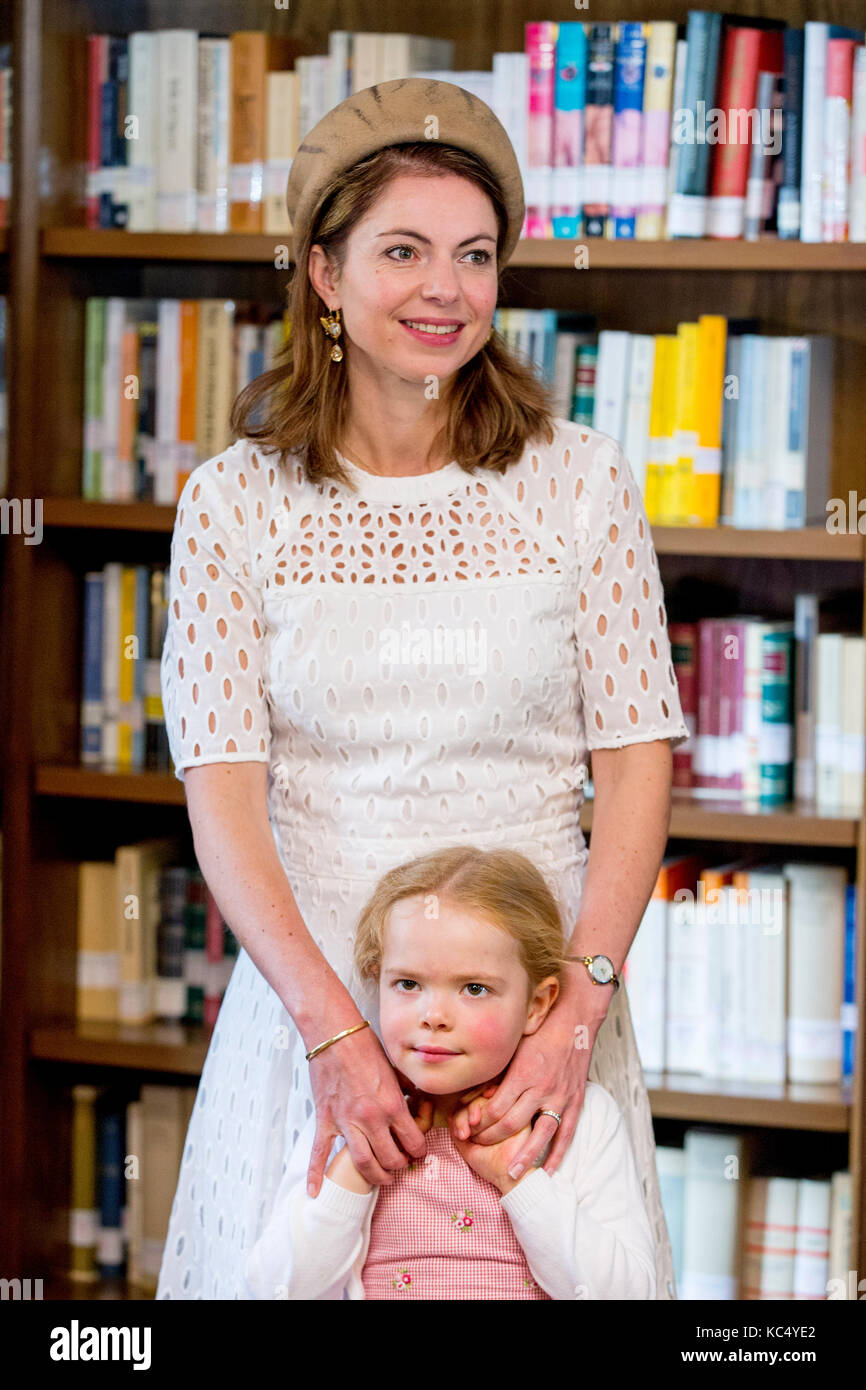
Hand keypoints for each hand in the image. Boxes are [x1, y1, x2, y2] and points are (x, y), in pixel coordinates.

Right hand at [305, 1022, 427, 1196]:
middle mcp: (371, 1118)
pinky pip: (319, 1153)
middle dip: (398, 1166)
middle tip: (400, 1165)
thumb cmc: (366, 1047)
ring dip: (374, 1177)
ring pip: (362, 1163)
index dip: (419, 1151)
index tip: (417, 1152)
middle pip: (390, 1158)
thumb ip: (407, 1091)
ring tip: (380, 1179)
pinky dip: (315, 1174)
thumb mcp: (395, 1069)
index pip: (413, 1141)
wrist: (334, 1035)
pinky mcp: (325, 1120)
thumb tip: (418, 1102)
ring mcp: (346, 1122)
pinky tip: (314, 1192)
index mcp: (392, 1105)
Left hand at [450, 1097, 533, 1195]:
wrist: (511, 1178)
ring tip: (471, 1133)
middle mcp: (498, 1112)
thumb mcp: (469, 1149)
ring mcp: (508, 1110)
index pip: (469, 1105)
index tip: (461, 1134)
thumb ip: (458, 1132)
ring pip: (485, 1096)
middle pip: (476, 1098)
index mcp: (486, 1119)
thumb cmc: (491, 1166)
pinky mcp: (519, 1112)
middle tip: (464, 1134)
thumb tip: (449, 1115)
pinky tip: (479, 1122)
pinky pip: (501, 1100)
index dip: (460, 1116)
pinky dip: (487, 1108)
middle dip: (465, 1114)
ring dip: (472, 1112)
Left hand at [453, 980, 605, 1180]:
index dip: (479, 1122)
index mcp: (523, 1073)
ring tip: (513, 1174)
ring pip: (540, 1135)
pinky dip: (559, 1153)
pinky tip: (551, 1169)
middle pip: (511, 1123)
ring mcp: (560, 1096)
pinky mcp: (575, 1101)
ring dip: (526, 1157)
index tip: (468, 1129)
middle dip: (492, 1139)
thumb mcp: (515, 1047)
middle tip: (479, 1148)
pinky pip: (567, 1133)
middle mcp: (541, 1088)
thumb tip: (479, 1093)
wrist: (576, 1022)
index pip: (495, 1108)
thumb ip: (500, 1071)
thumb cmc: (541, 1030)